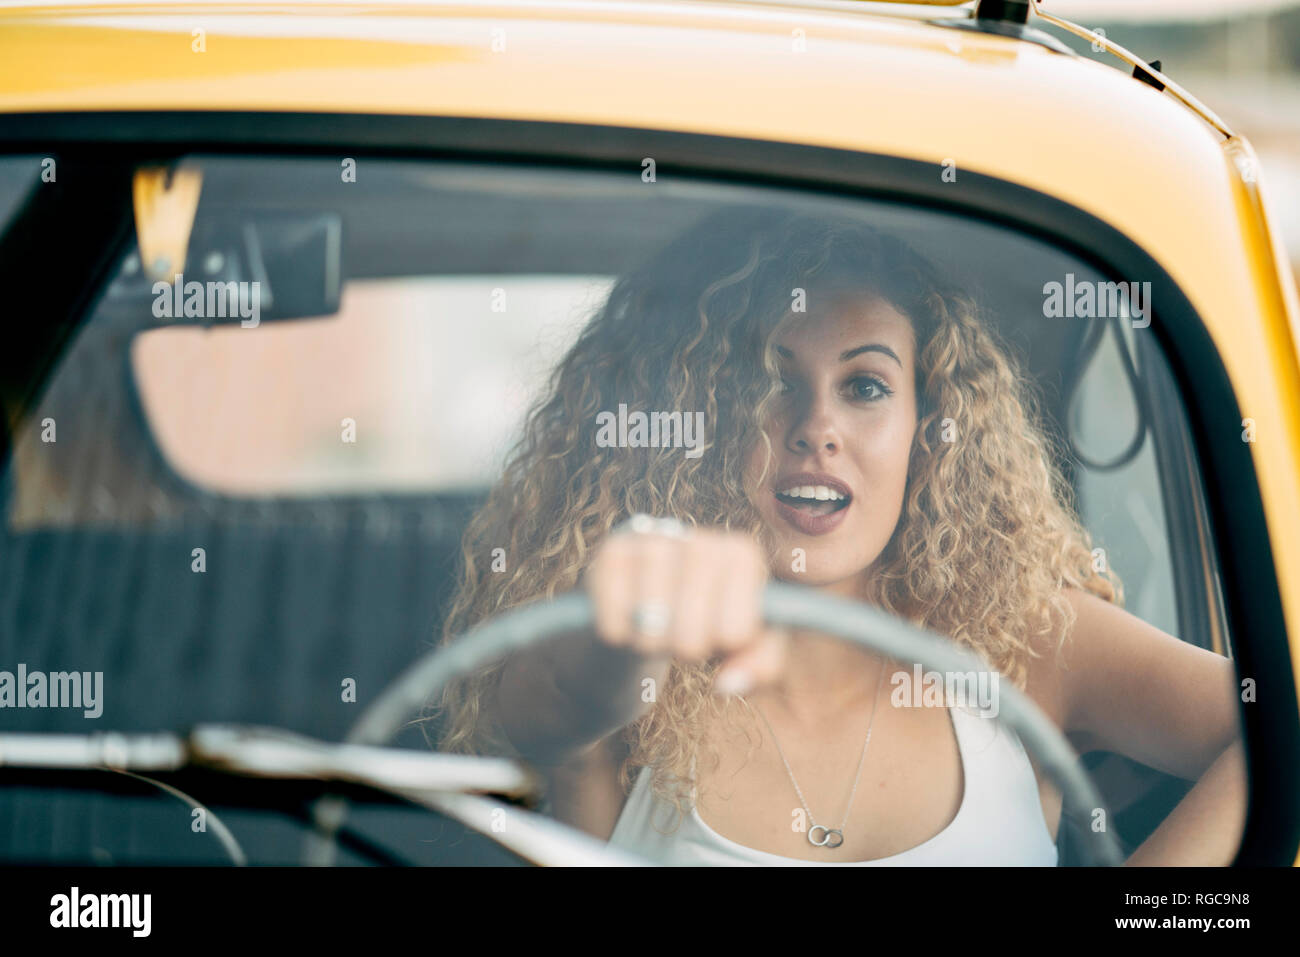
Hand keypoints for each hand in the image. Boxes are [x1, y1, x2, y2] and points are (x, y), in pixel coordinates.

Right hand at [584, 518, 787, 694]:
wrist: (652, 616)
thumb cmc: (707, 627)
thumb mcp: (743, 646)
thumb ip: (758, 664)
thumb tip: (726, 683)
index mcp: (739, 555)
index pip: (737, 616)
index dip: (727, 641)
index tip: (723, 642)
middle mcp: (696, 538)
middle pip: (693, 608)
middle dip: (687, 644)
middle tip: (685, 647)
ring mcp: (651, 540)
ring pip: (651, 607)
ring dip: (651, 640)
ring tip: (657, 636)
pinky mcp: (613, 551)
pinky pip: (614, 607)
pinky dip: (618, 632)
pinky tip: (627, 625)